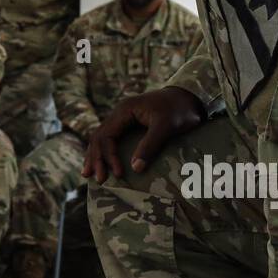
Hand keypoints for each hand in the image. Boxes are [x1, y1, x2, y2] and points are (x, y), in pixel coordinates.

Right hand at [81, 86, 205, 182]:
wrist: (189, 97)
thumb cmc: (179, 110)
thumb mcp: (166, 127)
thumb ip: (150, 145)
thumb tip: (135, 168)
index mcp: (124, 110)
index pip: (106, 136)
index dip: (109, 156)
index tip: (118, 174)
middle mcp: (119, 113)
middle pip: (98, 137)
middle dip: (97, 159)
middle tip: (98, 179)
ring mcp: (123, 118)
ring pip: (101, 138)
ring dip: (95, 156)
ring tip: (88, 174)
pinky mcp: (129, 123)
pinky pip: (110, 138)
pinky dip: (104, 151)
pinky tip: (101, 163)